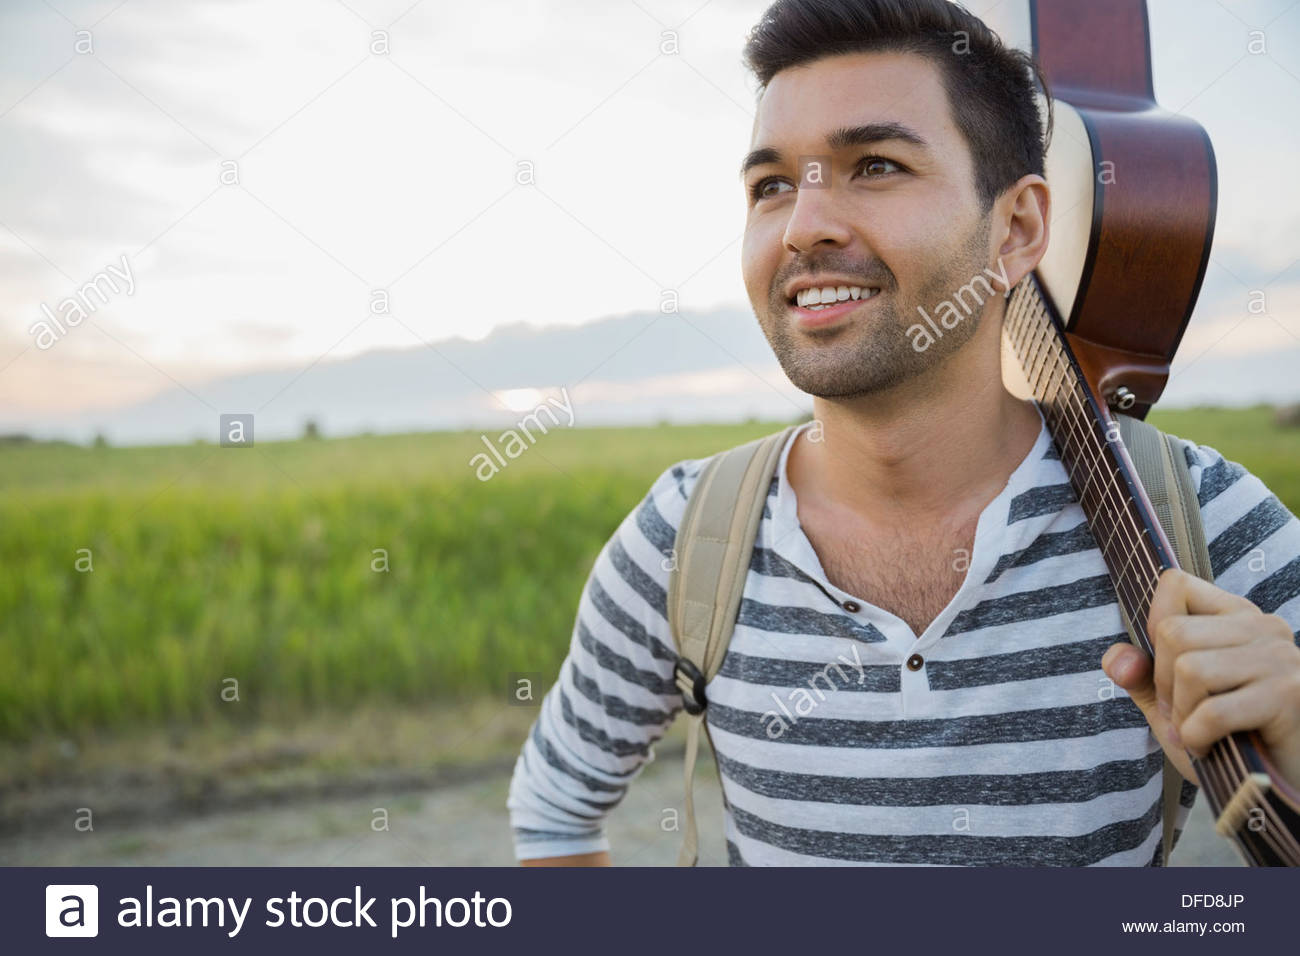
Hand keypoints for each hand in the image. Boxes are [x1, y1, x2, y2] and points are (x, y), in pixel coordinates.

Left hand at [1100, 567, 1299, 791]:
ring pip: (1190, 669)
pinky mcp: (1287, 695)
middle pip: (1173, 632)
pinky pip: (1212, 711)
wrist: (1278, 786)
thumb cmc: (1229, 741)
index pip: (1175, 584)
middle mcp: (1264, 626)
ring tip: (1202, 733)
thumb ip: (1142, 676)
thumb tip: (1116, 659)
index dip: (1155, 629)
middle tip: (1185, 715)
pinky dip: (1197, 738)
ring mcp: (1280, 658)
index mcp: (1236, 615)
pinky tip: (1212, 748)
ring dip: (1182, 715)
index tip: (1171, 673)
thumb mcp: (1173, 705)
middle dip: (1164, 685)